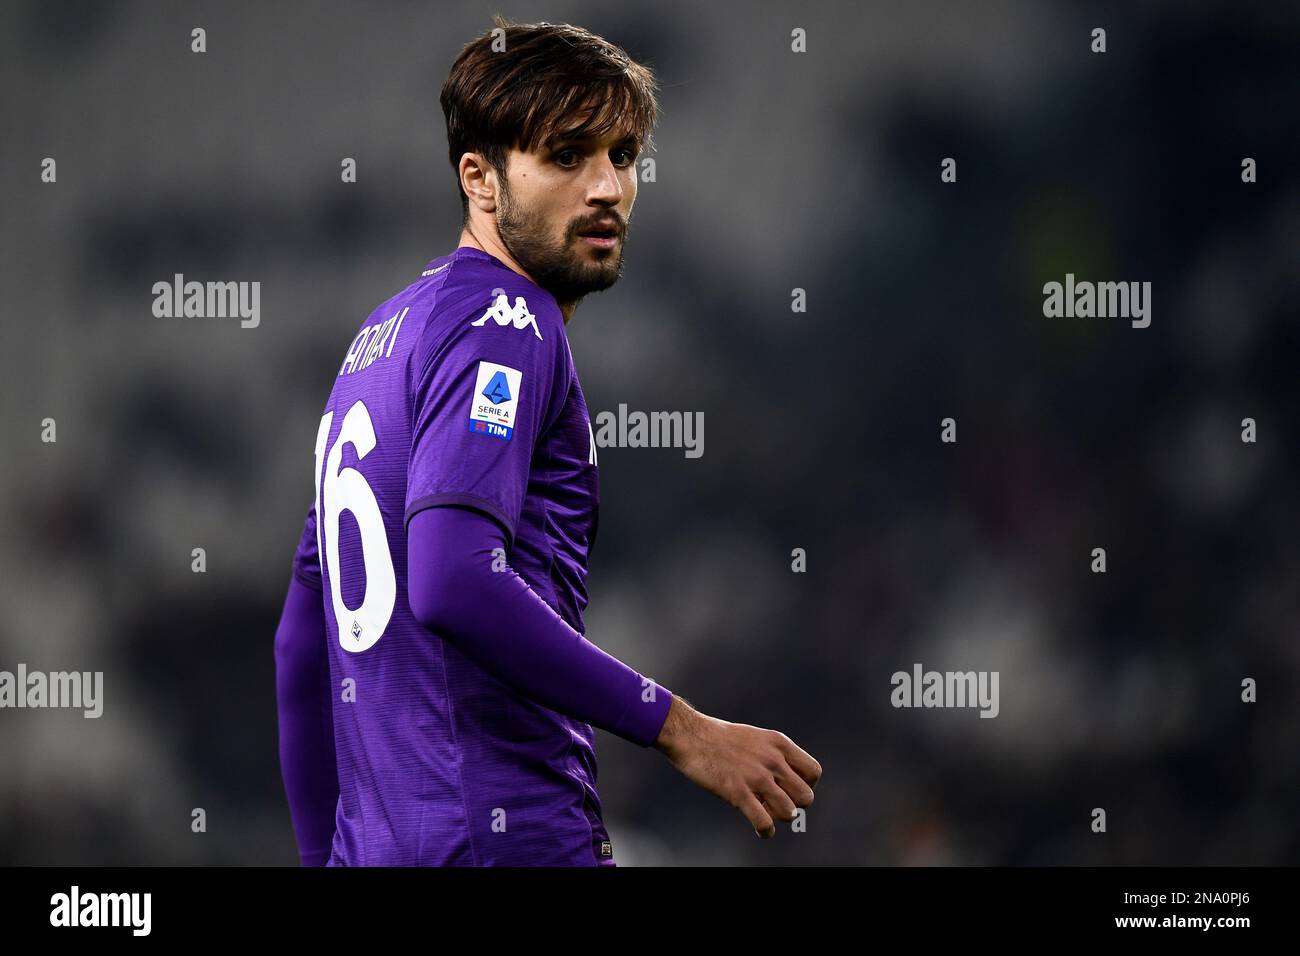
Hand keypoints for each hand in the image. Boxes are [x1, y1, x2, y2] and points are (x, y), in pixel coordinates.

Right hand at [654, 696, 821, 837]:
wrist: (691, 735)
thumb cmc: (720, 738)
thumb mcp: (756, 737)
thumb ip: (773, 755)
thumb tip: (785, 780)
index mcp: (779, 743)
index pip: (814, 772)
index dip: (807, 786)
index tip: (790, 790)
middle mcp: (772, 760)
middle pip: (806, 796)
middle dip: (795, 805)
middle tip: (778, 803)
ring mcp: (756, 776)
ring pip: (789, 812)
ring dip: (779, 817)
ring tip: (766, 813)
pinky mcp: (738, 792)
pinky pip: (764, 821)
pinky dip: (766, 831)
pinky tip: (761, 830)